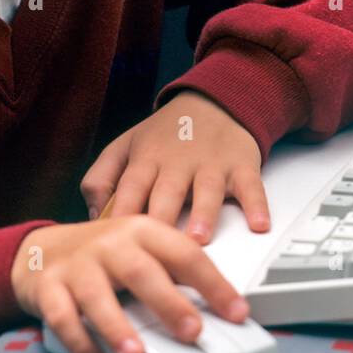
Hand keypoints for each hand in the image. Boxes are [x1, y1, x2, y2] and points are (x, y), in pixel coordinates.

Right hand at [10, 216, 249, 352]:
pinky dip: (81, 344)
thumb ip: (172, 273)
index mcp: (141, 231)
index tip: (237, 312)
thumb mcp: (139, 250)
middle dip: (169, 303)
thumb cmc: (101, 256)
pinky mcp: (48, 288)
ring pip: (98, 296)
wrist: (39, 251)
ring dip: (118, 328)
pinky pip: (63, 318)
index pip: (184, 253)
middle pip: (142, 271)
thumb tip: (219, 310)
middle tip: (192, 333)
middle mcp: (110, 244)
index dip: (214, 283)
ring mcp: (77, 266)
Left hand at [80, 91, 269, 242]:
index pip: (129, 189)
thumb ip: (101, 178)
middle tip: (156, 252)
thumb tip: (94, 217)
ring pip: (206, 189)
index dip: (121, 215)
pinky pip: (250, 186)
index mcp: (146, 158)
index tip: (115, 245)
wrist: (215, 100)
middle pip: (166, 192)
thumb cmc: (166, 133)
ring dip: (203, 213)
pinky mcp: (241, 165)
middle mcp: (177, 162)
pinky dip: (256, 205)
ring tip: (199, 239)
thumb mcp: (125, 145)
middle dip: (161, 219)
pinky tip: (258, 224)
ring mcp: (211, 163)